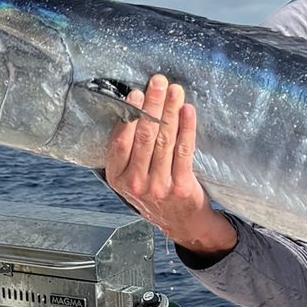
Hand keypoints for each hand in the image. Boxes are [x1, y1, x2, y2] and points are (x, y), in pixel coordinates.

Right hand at [102, 74, 233, 254]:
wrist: (182, 224)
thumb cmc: (155, 193)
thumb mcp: (131, 178)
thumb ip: (128, 153)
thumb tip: (133, 110)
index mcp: (118, 178)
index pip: (120, 142)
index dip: (128, 116)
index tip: (136, 93)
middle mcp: (136, 183)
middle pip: (144, 136)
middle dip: (152, 104)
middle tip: (158, 82)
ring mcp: (159, 186)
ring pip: (165, 140)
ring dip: (170, 110)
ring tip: (175, 91)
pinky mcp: (181, 186)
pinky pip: (184, 150)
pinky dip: (187, 127)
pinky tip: (188, 111)